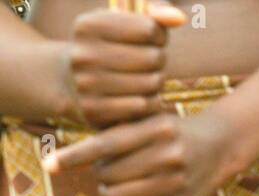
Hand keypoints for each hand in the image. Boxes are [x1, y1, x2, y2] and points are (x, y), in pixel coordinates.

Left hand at [44, 110, 239, 195]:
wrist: (221, 145)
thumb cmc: (171, 131)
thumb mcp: (147, 121)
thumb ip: (113, 135)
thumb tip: (62, 161)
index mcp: (156, 130)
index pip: (105, 146)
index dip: (74, 156)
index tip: (50, 166)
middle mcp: (168, 156)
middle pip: (108, 175)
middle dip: (101, 175)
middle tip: (109, 172)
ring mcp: (177, 183)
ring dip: (108, 194)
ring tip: (116, 188)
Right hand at [59, 3, 186, 127]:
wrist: (73, 83)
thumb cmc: (112, 48)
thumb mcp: (125, 24)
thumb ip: (156, 15)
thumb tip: (179, 18)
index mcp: (88, 27)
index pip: (150, 29)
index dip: (159, 36)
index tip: (151, 41)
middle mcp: (83, 55)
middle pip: (154, 58)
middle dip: (158, 60)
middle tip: (149, 64)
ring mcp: (86, 85)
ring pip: (152, 84)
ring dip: (156, 83)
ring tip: (144, 79)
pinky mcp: (95, 111)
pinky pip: (144, 106)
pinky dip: (152, 103)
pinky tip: (143, 97)